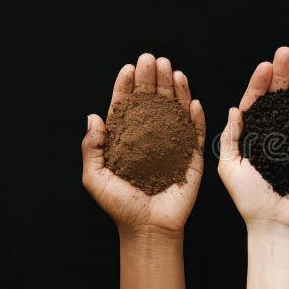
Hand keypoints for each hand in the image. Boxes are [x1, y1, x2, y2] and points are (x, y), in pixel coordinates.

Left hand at [81, 53, 205, 234]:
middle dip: (153, 78)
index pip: (127, 105)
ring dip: (174, 89)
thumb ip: (92, 147)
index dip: (127, 85)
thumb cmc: (120, 206)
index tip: (129, 67)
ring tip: (172, 69)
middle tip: (153, 59)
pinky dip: (196, 116)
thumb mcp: (95, 177)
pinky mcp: (192, 156)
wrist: (149, 228)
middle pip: (153, 101)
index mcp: (127, 139)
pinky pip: (196, 132)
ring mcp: (173, 144)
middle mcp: (151, 137)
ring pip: (175, 109)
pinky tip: (192, 99)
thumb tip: (93, 116)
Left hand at [217, 47, 288, 232]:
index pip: (260, 101)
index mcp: (260, 133)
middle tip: (285, 53)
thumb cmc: (248, 199)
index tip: (264, 65)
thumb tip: (235, 108)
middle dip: (285, 74)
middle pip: (284, 97)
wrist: (273, 223)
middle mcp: (283, 133)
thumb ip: (231, 137)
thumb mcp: (229, 165)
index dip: (262, 82)